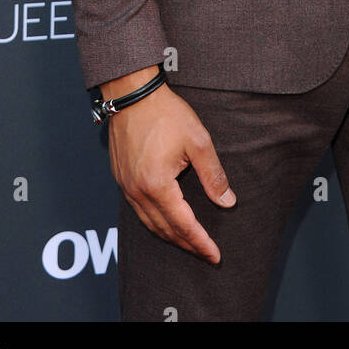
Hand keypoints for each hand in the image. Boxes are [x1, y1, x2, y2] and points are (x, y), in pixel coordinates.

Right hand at [102, 68, 235, 261]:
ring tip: (189, 242)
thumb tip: (227, 202)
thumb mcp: (198, 141)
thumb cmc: (165, 113)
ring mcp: (126, 186)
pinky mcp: (121, 178)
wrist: (132, 93)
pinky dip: (155, 221)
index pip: (183, 224)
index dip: (200, 242)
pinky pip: (138, 210)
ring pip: (149, 223)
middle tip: (206, 253)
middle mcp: (137, 191)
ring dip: (170, 235)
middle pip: (164, 230)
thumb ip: (213, 175)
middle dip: (187, 244)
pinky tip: (167, 219)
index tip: (215, 255)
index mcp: (157, 184)